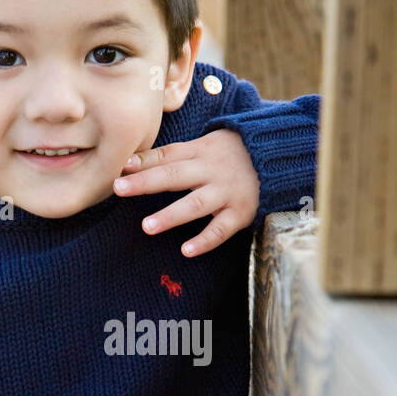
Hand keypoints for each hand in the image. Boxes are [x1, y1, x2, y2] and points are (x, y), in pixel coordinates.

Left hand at [112, 128, 259, 256]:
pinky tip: (186, 250)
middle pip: (175, 175)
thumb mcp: (204, 145)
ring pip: (195, 205)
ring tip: (147, 226)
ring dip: (171, 215)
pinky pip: (220, 229)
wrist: (278, 157)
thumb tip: (130, 163)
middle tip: (118, 189)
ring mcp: (226, 193)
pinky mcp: (240, 213)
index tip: (120, 168)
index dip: (144, 162)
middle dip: (146, 182)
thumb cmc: (231, 154)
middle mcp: (211, 171)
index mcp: (200, 151)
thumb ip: (171, 154)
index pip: (167, 155)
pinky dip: (204, 241)